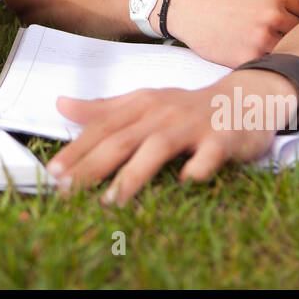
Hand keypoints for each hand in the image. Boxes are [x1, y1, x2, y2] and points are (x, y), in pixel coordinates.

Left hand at [46, 71, 285, 204]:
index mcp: (141, 105)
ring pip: (159, 147)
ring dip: (134, 174)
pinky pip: (209, 155)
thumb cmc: (186, 108)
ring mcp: (193, 125)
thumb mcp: (143, 103)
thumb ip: (104, 109)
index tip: (53, 173)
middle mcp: (163, 112)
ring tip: (111, 201)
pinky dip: (198, 168)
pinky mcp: (223, 138)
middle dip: (93, 165)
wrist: (244, 97)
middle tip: (69, 191)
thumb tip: (61, 105)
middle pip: (122, 139)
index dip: (77, 150)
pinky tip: (186, 183)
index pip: (102, 128)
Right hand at [158, 0, 298, 66]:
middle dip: (292, 31)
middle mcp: (273, 13)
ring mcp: (262, 37)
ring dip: (283, 47)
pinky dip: (267, 59)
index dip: (298, 15)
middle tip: (279, 31)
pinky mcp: (249, 56)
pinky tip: (257, 51)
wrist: (183, 7)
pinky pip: (271, 61)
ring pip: (290, 48)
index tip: (288, 18)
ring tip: (269, 43)